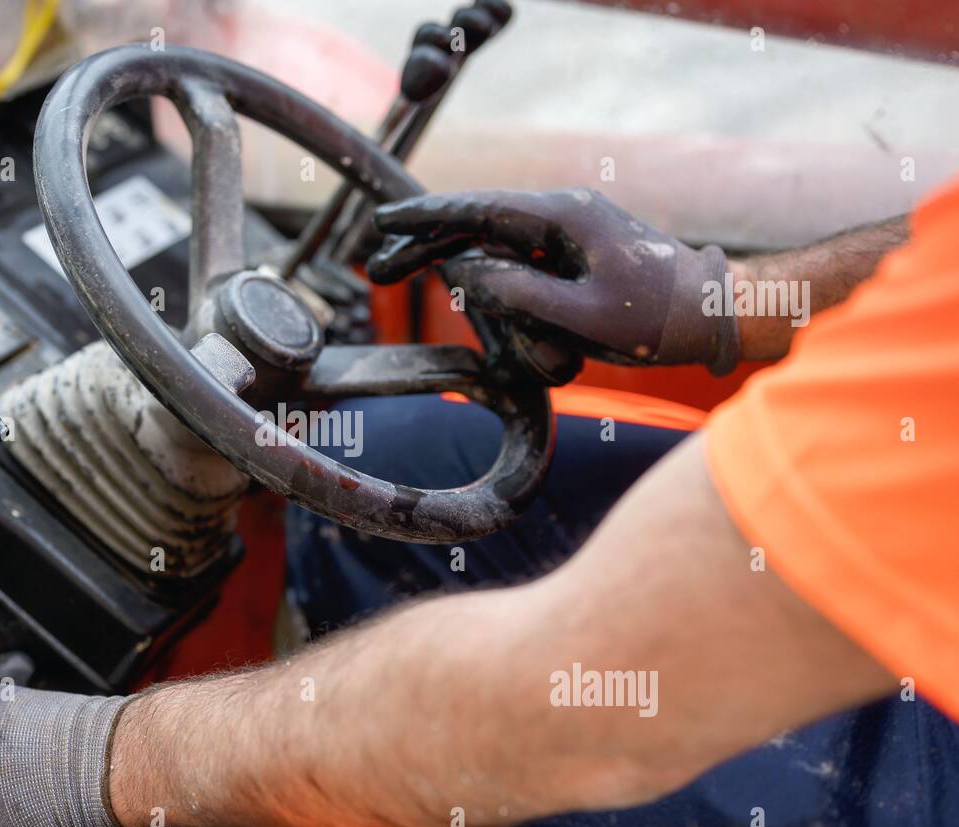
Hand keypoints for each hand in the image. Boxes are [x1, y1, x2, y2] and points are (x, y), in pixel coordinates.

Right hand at [367, 189, 737, 374]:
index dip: (424, 218)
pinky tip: (544, 342)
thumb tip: (464, 271)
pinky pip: (532, 283)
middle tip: (381, 271)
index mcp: (561, 217)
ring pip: (503, 264)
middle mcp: (561, 219)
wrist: (721, 315)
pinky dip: (525, 312)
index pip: (476, 210)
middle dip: (430, 253)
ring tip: (523, 337)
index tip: (383, 223)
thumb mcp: (581, 315)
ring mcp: (570, 240)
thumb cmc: (658, 316)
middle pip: (477, 230)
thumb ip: (516, 293)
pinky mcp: (578, 263)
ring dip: (494, 302)